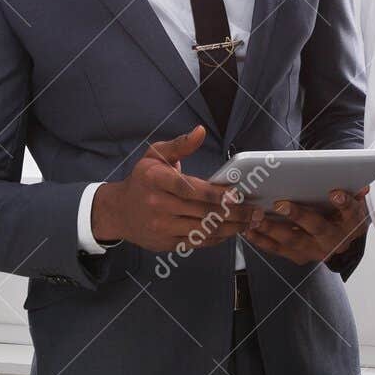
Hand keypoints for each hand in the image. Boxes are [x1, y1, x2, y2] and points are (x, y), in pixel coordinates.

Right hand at [90, 125, 242, 251]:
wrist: (118, 211)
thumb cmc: (142, 180)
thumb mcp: (156, 156)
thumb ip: (180, 145)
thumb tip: (201, 131)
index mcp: (155, 180)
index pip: (190, 189)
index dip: (216, 194)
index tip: (238, 195)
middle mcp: (157, 204)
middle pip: (202, 212)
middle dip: (235, 213)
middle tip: (256, 212)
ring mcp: (161, 226)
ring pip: (203, 230)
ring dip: (231, 228)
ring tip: (250, 223)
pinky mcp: (165, 243)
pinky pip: (196, 243)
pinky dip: (217, 238)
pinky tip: (231, 231)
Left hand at [242, 187, 369, 265]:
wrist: (343, 240)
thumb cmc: (345, 215)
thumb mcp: (355, 204)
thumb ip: (355, 195)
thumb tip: (362, 187)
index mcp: (353, 224)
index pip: (351, 212)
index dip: (344, 203)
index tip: (334, 193)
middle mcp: (335, 240)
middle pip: (317, 228)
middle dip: (298, 216)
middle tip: (280, 204)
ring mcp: (316, 251)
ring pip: (294, 240)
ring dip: (273, 229)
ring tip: (256, 218)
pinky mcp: (300, 257)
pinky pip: (279, 250)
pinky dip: (262, 240)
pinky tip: (249, 230)